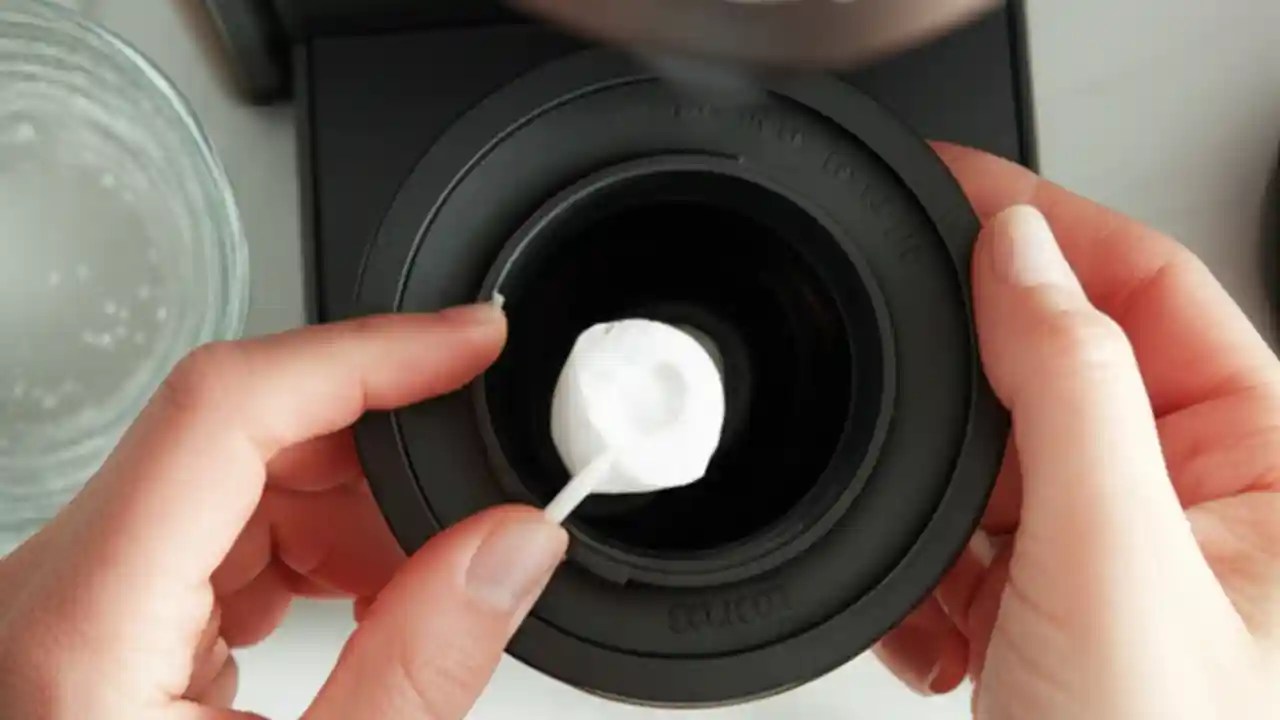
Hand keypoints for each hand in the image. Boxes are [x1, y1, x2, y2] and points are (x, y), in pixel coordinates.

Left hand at [0, 305, 568, 719]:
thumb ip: (422, 667)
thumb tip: (515, 544)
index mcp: (83, 627)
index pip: (227, 408)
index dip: (367, 353)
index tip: (469, 343)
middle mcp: (56, 593)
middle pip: (239, 435)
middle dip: (380, 458)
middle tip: (475, 512)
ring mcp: (76, 602)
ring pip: (239, 480)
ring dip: (353, 513)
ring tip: (421, 589)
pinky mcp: (107, 620)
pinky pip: (225, 534)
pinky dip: (315, 553)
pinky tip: (366, 606)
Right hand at [874, 144, 1279, 716]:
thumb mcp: (1117, 563)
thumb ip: (1070, 388)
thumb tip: (1020, 253)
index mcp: (1271, 470)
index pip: (1154, 287)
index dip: (1050, 224)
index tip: (956, 189)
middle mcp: (1202, 507)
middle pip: (1063, 372)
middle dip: (972, 398)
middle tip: (910, 401)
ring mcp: (1121, 562)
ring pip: (1002, 465)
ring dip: (945, 512)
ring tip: (937, 573)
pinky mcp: (1054, 612)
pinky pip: (973, 543)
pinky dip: (930, 577)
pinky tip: (934, 627)